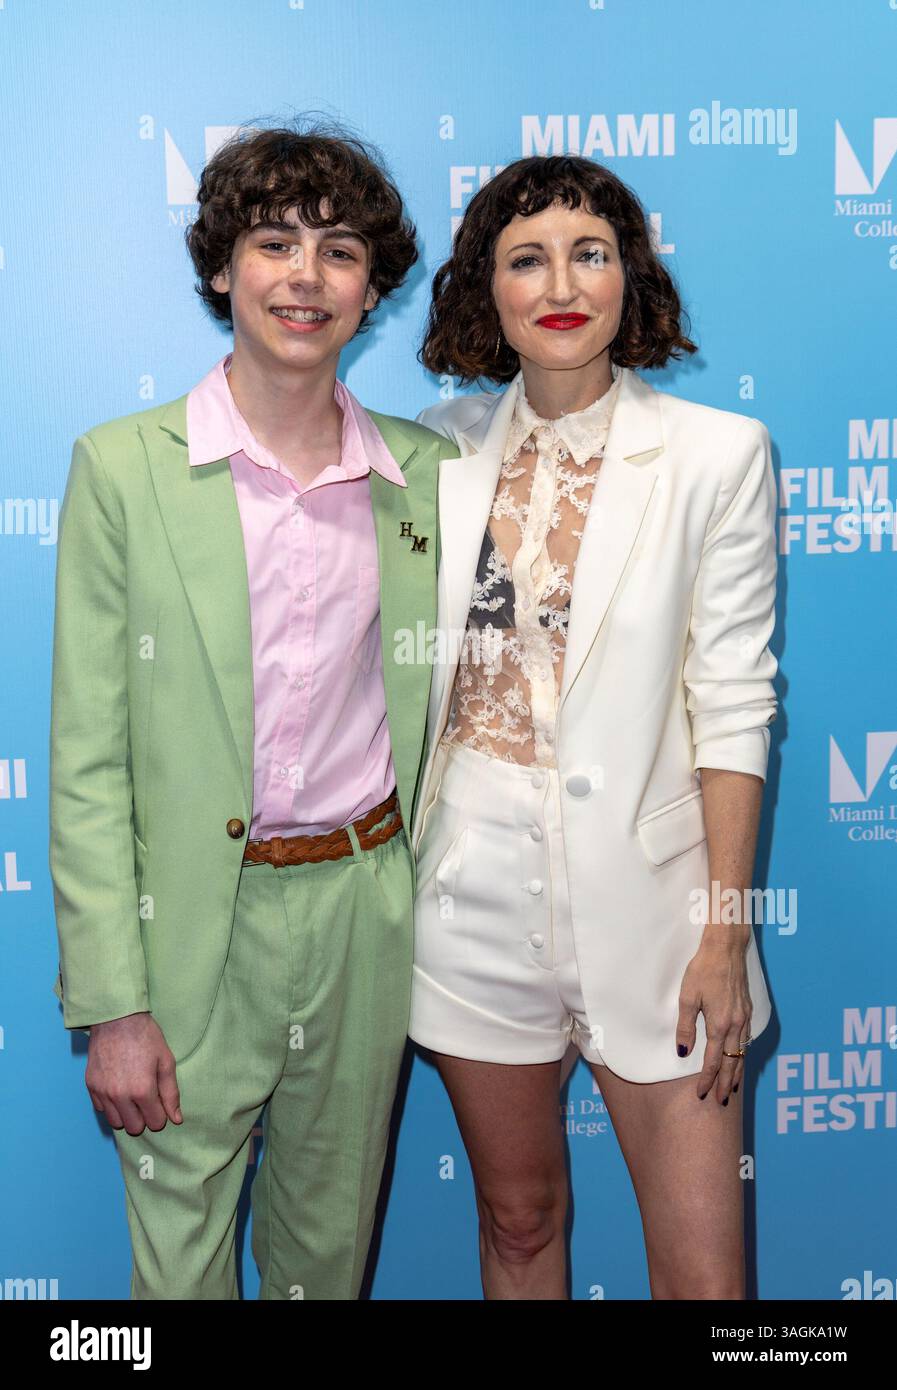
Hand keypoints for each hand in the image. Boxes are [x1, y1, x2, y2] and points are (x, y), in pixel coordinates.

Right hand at [85, 1012, 181, 1134]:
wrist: (116, 1018)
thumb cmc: (146, 1037)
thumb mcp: (166, 1061)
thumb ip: (171, 1093)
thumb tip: (176, 1119)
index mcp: (142, 1090)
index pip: (155, 1123)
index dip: (161, 1114)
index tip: (160, 1102)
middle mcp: (120, 1096)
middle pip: (134, 1128)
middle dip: (143, 1118)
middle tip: (146, 1099)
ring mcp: (102, 1092)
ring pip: (116, 1122)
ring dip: (126, 1114)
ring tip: (131, 1095)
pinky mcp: (90, 1086)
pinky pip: (101, 1109)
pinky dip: (110, 1104)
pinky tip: (118, 1088)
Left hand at [676, 935, 751, 1103]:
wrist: (726, 949)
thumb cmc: (703, 970)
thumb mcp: (687, 998)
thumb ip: (686, 1027)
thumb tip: (683, 1051)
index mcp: (720, 1024)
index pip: (712, 1061)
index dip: (706, 1079)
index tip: (701, 1094)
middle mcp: (736, 1025)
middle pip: (731, 1063)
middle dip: (725, 1084)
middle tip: (721, 1102)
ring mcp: (745, 1018)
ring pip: (742, 1054)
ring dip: (736, 1073)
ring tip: (732, 1089)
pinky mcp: (748, 1010)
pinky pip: (747, 1041)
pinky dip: (743, 1056)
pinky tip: (740, 1060)